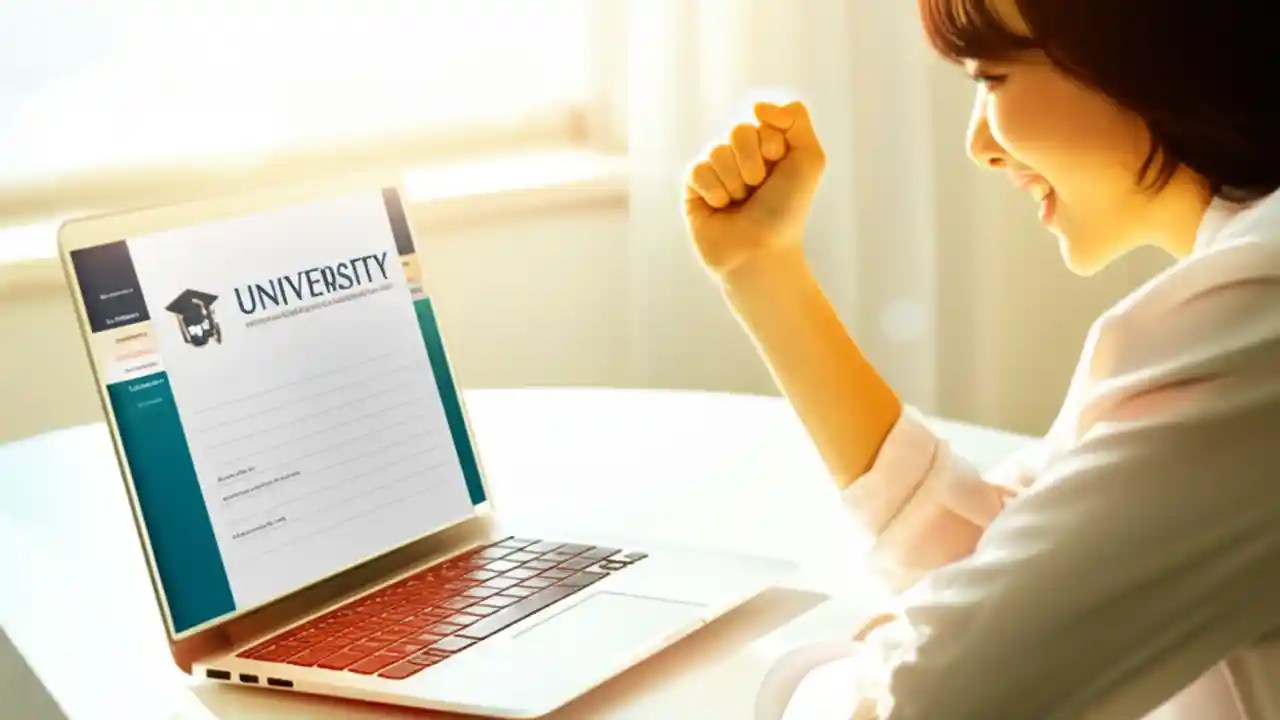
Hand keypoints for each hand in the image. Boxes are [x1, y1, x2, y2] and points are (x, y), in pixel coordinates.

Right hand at [684, 100, 826, 278]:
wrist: (760, 252)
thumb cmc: (786, 211)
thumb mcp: (809, 160)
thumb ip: (796, 120)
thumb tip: (757, 106)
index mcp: (767, 145)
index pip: (763, 118)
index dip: (773, 144)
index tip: (779, 166)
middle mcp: (740, 154)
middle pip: (739, 131)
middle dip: (753, 162)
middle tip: (758, 188)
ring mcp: (716, 169)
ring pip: (718, 152)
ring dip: (735, 182)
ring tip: (740, 203)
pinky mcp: (693, 187)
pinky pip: (699, 170)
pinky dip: (715, 191)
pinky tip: (720, 208)